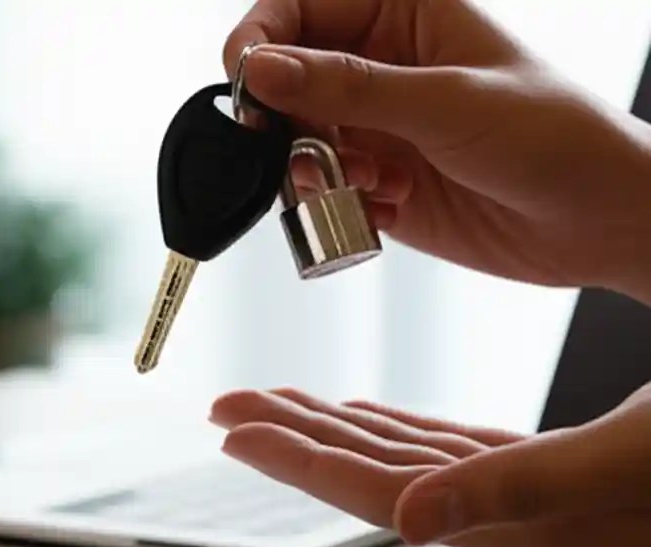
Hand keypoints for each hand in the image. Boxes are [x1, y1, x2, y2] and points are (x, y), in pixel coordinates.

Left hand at [211, 386, 650, 546]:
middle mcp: (510, 517)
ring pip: (405, 459)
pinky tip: (369, 414)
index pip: (377, 493)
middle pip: (373, 475)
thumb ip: (518, 490)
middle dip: (294, 437)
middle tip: (232, 405)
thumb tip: (411, 518)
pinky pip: (453, 451)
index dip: (298, 463)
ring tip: (277, 402)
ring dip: (335, 428)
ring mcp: (529, 499)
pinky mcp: (553, 473)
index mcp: (518, 522)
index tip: (235, 430)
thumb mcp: (631, 462)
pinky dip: (401, 428)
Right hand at [224, 0, 650, 302]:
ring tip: (368, 182)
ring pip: (295, 140)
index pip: (297, 8)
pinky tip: (390, 204)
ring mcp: (376, 126)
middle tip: (305, 147)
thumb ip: (347, 87)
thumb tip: (261, 71)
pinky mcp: (376, 182)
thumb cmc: (556, 137)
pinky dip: (335, 204)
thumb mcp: (446, 102)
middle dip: (286, 119)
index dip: (260, 39)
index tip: (247, 81)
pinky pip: (318, 191)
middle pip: (285, 79)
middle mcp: (381, 65)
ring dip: (313, 167)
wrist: (602, 222)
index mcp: (402, 12)